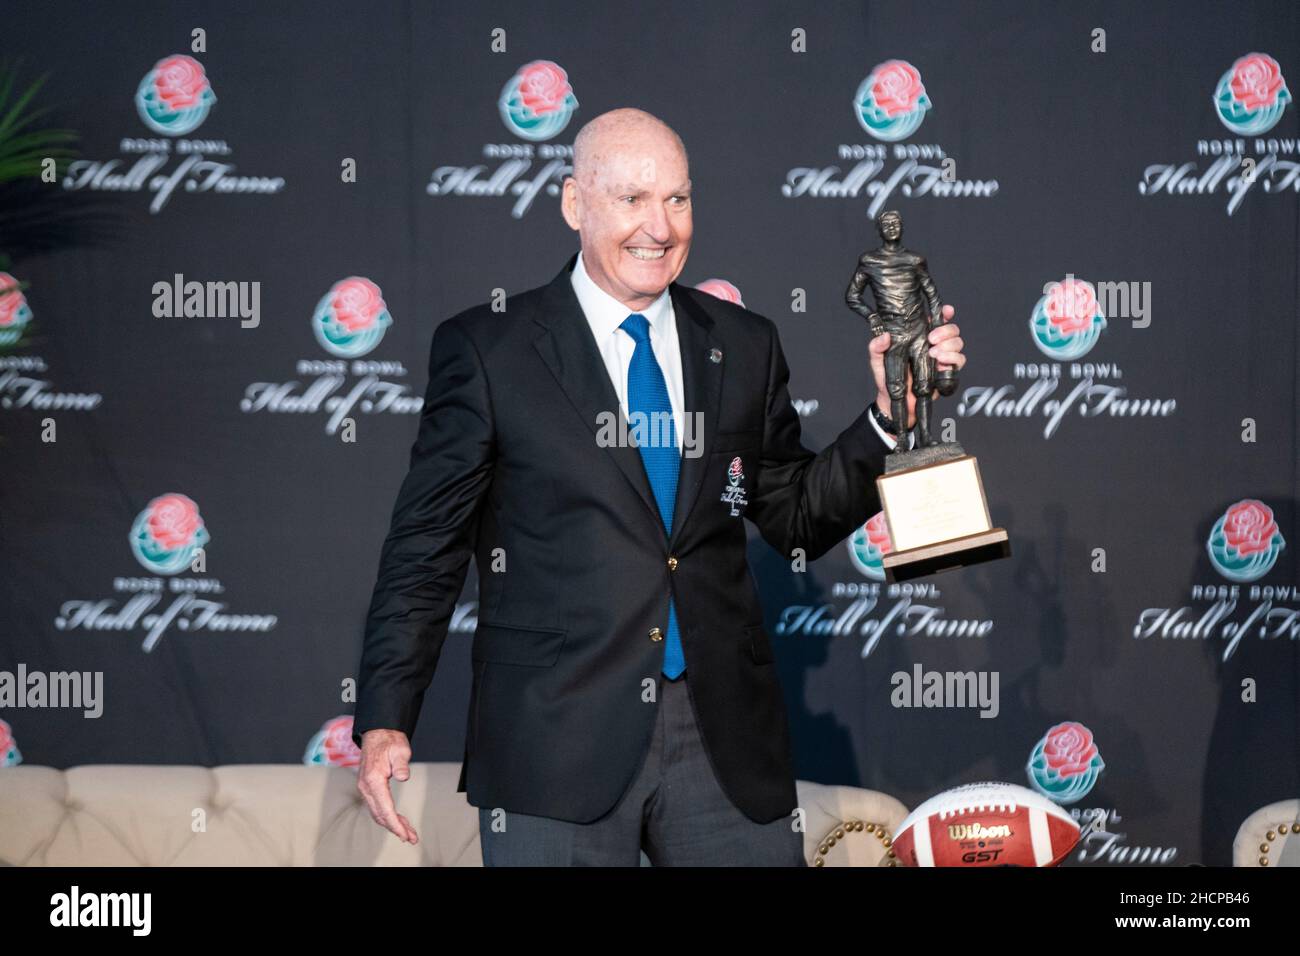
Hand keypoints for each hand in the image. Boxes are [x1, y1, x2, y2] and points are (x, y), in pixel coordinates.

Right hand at [357, 728, 419, 843]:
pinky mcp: (368, 788)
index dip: (395, 824)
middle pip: (380, 815)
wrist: (378, 733)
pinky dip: (388, 816)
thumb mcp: (400, 750)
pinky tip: (398, 821)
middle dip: (396, 828)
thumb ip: (401, 764)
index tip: (405, 834)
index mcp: (373, 779)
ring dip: (392, 824)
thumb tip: (404, 776)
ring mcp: (365, 788)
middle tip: (411, 838)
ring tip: (408, 833)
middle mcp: (366, 786)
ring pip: (378, 813)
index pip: (385, 808)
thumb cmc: (389, 741)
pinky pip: (377, 807)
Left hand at [869, 304, 964, 427]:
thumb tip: (884, 336)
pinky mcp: (946, 372)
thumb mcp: (877, 361)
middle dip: (946, 331)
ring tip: (933, 354)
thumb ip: (876, 347)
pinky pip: (959, 362)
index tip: (946, 311)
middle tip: (931, 340)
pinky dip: (953, 361)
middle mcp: (933, 345)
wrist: (894, 403)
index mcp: (919, 337)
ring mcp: (942, 358)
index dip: (944, 313)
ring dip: (949, 346)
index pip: (935, 320)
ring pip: (958, 344)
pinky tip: (941, 364)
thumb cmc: (886, 379)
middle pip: (952, 330)